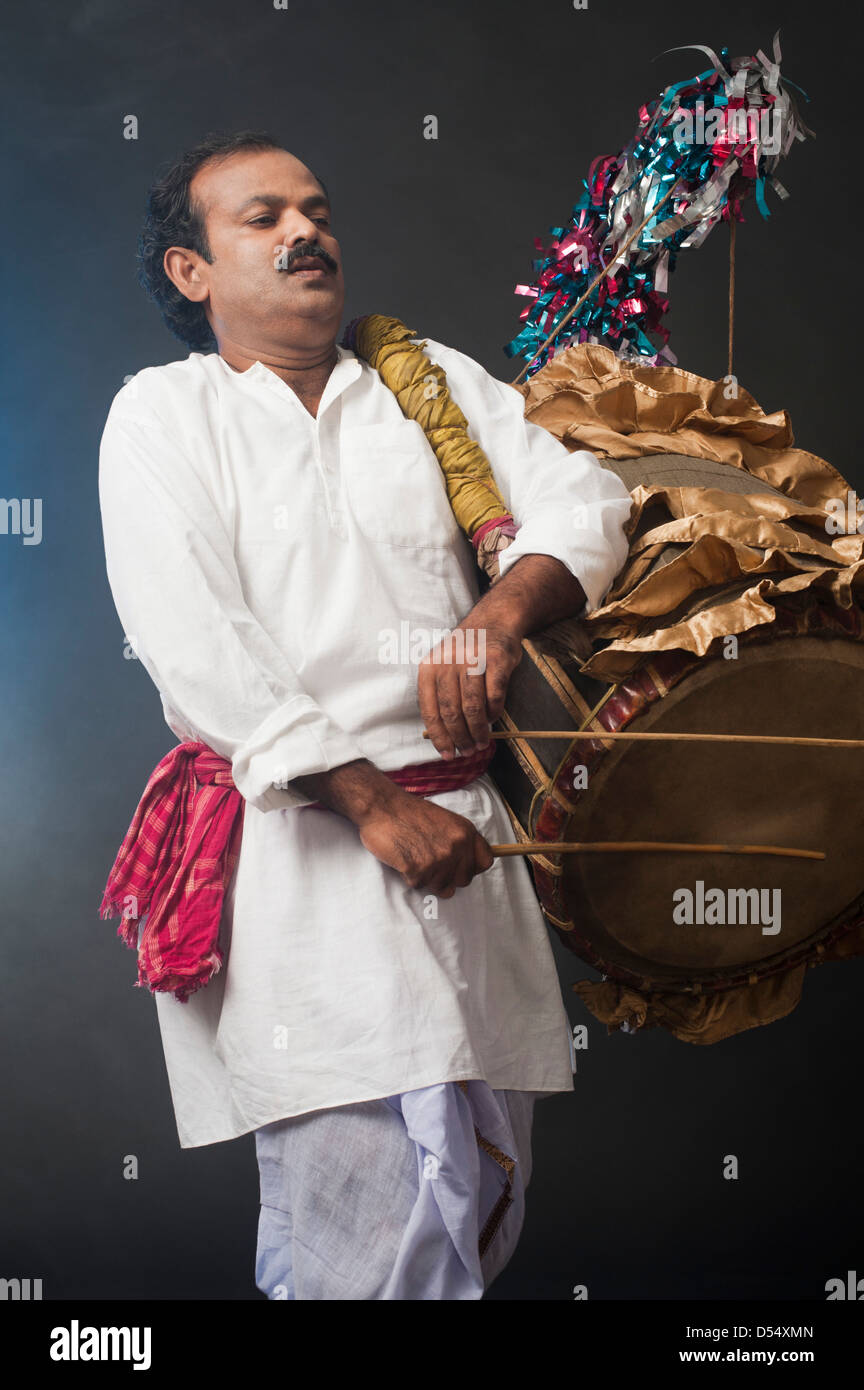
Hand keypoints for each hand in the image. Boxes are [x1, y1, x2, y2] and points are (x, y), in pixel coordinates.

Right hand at [357, 786, 494, 897]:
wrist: (382, 807)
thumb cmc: (409, 813)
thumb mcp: (445, 821)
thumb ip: (459, 840)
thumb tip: (467, 865)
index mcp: (465, 832)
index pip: (485, 862)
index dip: (472, 867)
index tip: (460, 866)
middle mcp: (457, 846)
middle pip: (463, 880)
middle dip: (448, 877)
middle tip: (431, 864)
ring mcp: (439, 859)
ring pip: (440, 886)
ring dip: (426, 877)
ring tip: (414, 857)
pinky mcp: (419, 869)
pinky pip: (419, 885)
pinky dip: (409, 877)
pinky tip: (404, 859)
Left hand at [417, 622, 522, 758]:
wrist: (493, 620)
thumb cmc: (467, 651)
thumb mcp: (444, 666)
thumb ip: (440, 694)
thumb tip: (443, 736)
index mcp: (429, 667)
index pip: (431, 710)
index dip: (439, 737)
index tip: (447, 754)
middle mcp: (448, 663)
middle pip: (451, 712)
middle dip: (460, 738)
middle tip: (468, 751)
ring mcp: (472, 660)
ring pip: (473, 707)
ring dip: (478, 730)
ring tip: (482, 742)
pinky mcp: (496, 660)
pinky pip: (494, 695)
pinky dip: (494, 712)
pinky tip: (493, 719)